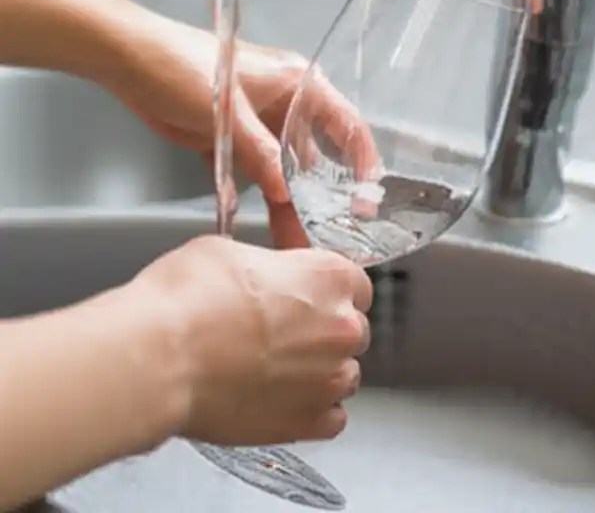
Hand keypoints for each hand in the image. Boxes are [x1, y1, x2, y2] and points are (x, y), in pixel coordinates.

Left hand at [100, 15, 377, 247]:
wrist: (124, 56)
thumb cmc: (183, 67)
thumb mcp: (228, 110)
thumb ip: (260, 153)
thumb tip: (288, 195)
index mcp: (298, 85)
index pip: (346, 124)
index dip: (363, 162)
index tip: (366, 201)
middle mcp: (286, 105)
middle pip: (316, 156)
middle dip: (323, 196)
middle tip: (330, 236)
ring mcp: (258, 124)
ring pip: (284, 170)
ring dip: (289, 203)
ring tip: (296, 242)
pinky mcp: (230, 139)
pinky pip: (254, 173)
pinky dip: (258, 198)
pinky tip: (264, 227)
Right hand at [134, 236, 372, 445]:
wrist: (160, 358)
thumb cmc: (187, 301)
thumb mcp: (227, 252)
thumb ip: (267, 266)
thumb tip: (264, 274)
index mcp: (331, 278)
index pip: (354, 284)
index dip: (326, 291)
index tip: (307, 296)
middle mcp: (342, 328)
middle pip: (350, 330)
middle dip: (322, 332)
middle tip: (280, 335)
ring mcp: (330, 378)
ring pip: (343, 374)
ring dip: (319, 372)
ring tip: (274, 371)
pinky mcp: (308, 421)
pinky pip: (331, 418)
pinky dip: (311, 410)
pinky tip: (281, 401)